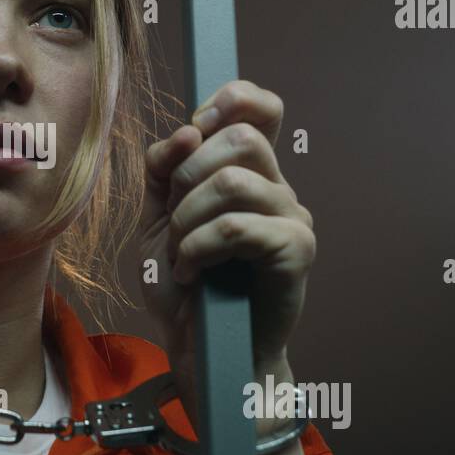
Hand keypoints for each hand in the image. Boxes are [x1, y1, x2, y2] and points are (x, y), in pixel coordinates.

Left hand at [138, 80, 314, 428]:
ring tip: (180, 252)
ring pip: (234, 181)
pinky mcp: (296, 251)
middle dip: (189, 174)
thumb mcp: (158, 220)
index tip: (192, 136)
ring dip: (188, 217)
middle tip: (175, 218)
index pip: (259, 107)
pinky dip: (198, 247)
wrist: (202, 351)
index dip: (226, 103)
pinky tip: (193, 272)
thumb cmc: (185, 288)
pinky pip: (236, 226)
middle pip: (242, 137)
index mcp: (249, 173)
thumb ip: (162, 172)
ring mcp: (292, 218)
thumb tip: (185, 132)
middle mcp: (278, 188)